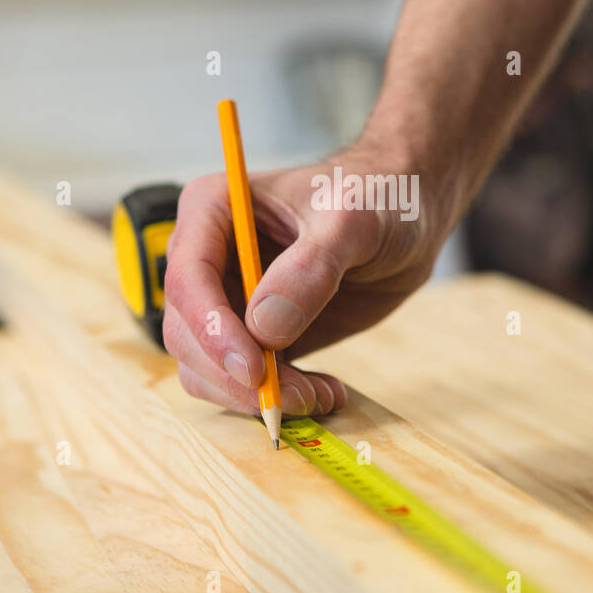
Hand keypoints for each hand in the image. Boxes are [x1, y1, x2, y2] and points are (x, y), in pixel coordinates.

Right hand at [162, 146, 438, 418]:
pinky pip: (245, 381)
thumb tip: (264, 328)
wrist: (405, 217)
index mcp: (213, 210)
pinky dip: (278, 396)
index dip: (212, 329)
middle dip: (235, 374)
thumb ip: (312, 267)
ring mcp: (229, 300)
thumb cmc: (374, 196)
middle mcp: (209, 258)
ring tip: (317, 395)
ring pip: (208, 367)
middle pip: (188, 333)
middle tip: (293, 396)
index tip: (253, 369)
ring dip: (255, 395)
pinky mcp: (257, 335)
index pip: (188, 278)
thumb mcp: (352, 221)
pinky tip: (323, 391)